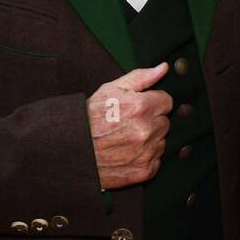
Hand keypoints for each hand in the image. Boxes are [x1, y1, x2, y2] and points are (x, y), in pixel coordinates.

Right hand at [87, 63, 173, 189]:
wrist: (73, 150)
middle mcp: (146, 130)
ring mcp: (146, 153)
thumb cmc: (89, 118)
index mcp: (140, 107)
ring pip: (161, 142)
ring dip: (149, 140)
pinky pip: (156, 161)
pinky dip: (146, 158)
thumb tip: (163, 68)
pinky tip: (128, 153)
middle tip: (129, 124)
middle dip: (151, 121)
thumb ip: (141, 78)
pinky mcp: (144, 171)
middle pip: (165, 122)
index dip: (153, 103)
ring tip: (126, 139)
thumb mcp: (111, 89)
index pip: (166, 101)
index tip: (140, 107)